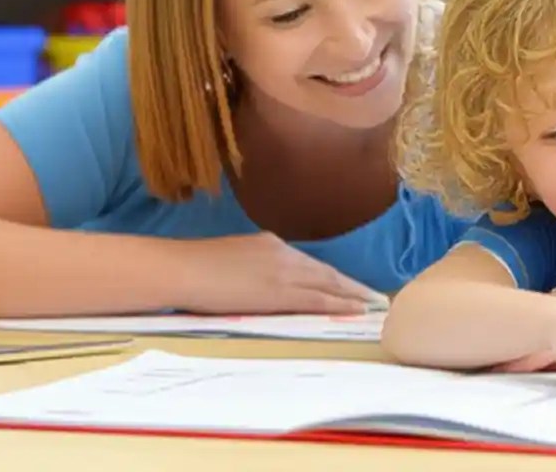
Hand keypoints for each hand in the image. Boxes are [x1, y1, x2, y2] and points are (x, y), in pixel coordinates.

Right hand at [171, 232, 385, 314]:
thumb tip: (263, 283)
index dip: (333, 277)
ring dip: (352, 296)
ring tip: (372, 305)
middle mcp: (283, 254)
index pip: (311, 264)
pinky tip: (354, 310)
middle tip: (375, 297)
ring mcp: (282, 272)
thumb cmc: (193, 268)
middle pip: (326, 273)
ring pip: (327, 285)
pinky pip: (316, 299)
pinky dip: (338, 304)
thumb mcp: (232, 259)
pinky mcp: (278, 292)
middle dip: (352, 286)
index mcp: (270, 245)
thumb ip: (254, 268)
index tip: (351, 286)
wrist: (180, 269)